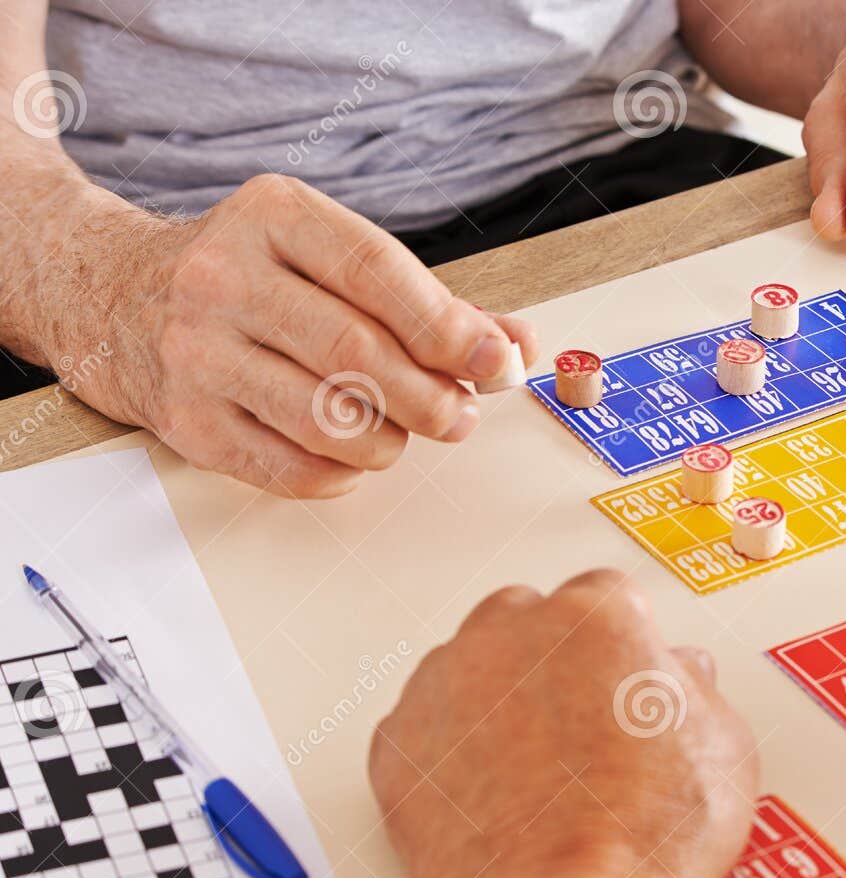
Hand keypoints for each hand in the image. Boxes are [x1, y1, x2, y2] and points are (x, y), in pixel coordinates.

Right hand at [62, 174, 536, 497]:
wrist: (111, 294)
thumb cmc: (251, 277)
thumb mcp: (329, 258)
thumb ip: (430, 302)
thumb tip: (516, 348)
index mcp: (273, 217)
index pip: (377, 274)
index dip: (450, 329)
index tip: (497, 365)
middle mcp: (223, 277)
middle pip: (357, 353)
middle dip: (431, 397)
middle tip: (461, 416)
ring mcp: (196, 352)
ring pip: (328, 418)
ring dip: (390, 440)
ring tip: (403, 432)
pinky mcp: (186, 421)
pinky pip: (291, 468)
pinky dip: (344, 473)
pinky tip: (354, 455)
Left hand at [370, 571, 758, 877]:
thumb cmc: (641, 839)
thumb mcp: (724, 749)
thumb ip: (697, 689)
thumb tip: (682, 678)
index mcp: (596, 615)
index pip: (610, 599)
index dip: (625, 647)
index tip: (631, 681)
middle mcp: (511, 631)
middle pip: (531, 618)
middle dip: (555, 659)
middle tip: (587, 726)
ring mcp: (445, 684)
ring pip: (474, 666)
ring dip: (501, 699)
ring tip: (540, 770)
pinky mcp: (399, 743)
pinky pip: (428, 727)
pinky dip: (453, 752)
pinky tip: (494, 796)